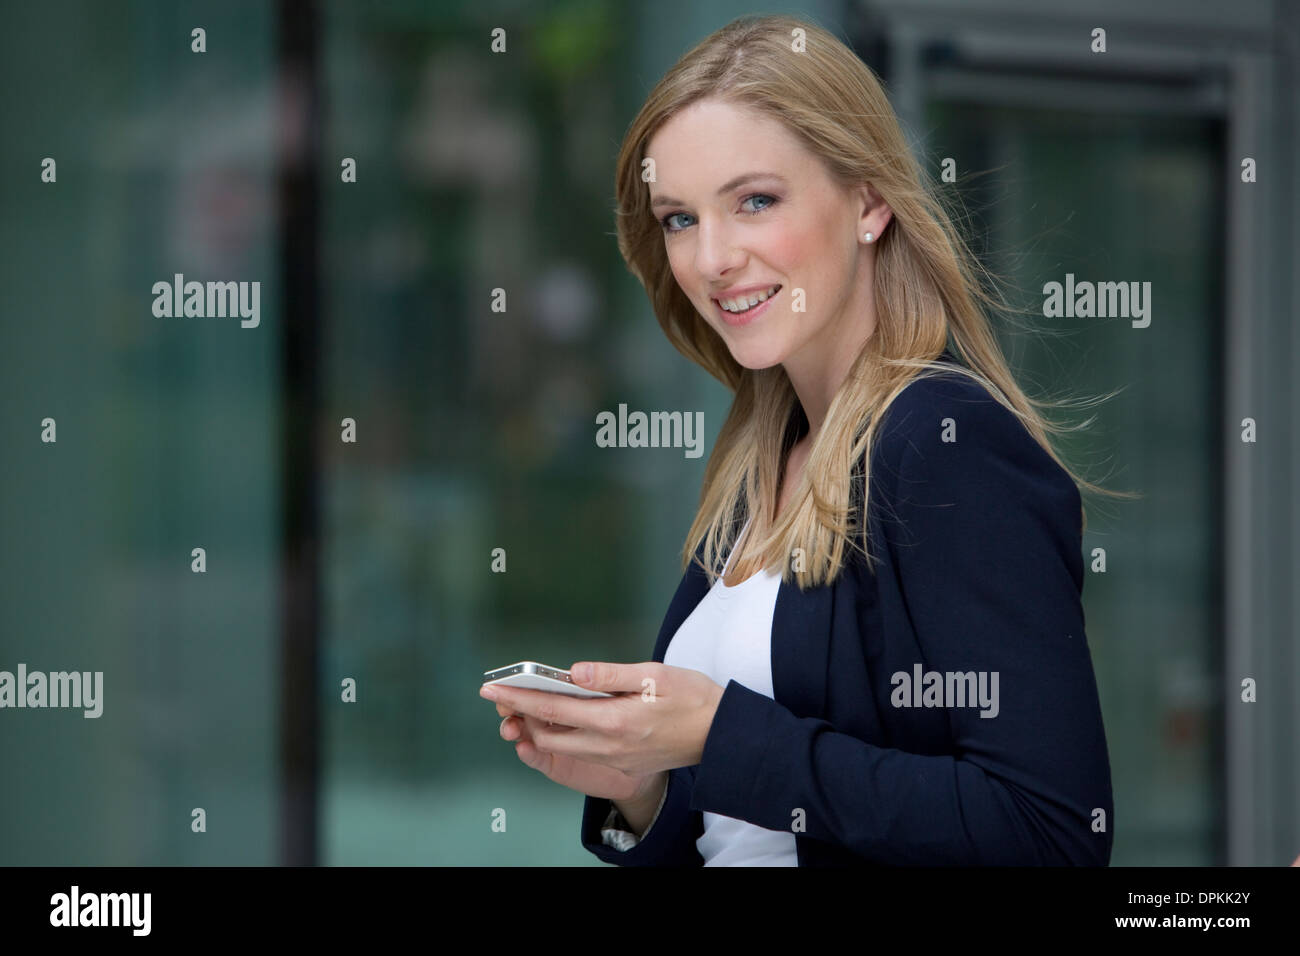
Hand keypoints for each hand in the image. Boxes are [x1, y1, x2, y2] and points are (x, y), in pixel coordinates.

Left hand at [480, 661, 724, 779]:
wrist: (721, 735)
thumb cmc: (693, 699)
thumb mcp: (654, 675)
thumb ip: (610, 675)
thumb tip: (573, 672)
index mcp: (615, 721)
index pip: (554, 708)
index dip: (519, 697)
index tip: (494, 688)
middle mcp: (610, 745)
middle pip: (549, 733)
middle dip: (521, 714)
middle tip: (502, 695)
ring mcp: (615, 759)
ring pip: (563, 745)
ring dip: (540, 726)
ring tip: (525, 705)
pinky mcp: (623, 764)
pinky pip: (581, 752)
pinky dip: (563, 735)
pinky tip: (561, 719)